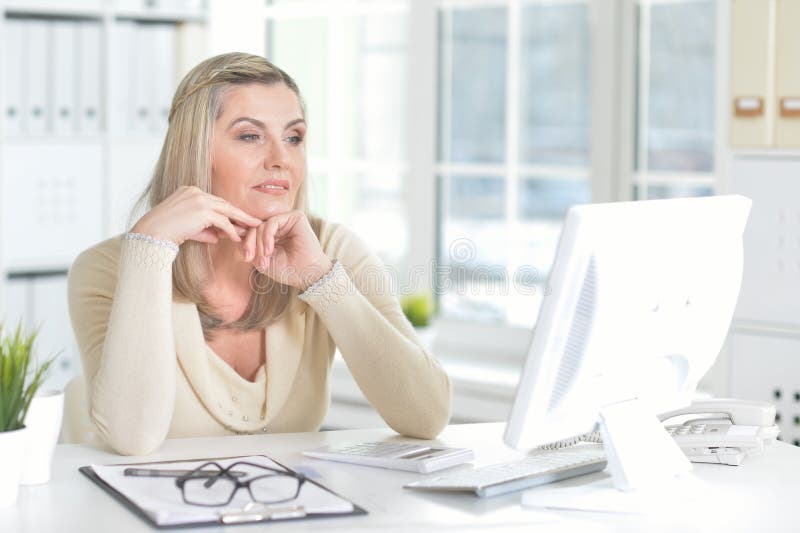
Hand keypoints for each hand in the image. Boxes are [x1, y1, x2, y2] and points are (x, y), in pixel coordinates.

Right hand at [130, 186, 261, 244]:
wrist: (152, 234)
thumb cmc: (166, 232)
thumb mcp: (188, 228)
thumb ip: (204, 230)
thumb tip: (218, 237)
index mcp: (190, 191)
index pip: (215, 202)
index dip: (228, 213)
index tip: (239, 221)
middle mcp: (196, 192)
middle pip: (224, 204)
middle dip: (240, 215)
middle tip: (254, 222)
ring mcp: (199, 200)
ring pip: (227, 211)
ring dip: (240, 222)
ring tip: (251, 230)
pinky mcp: (202, 211)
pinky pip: (223, 222)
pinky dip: (231, 231)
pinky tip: (237, 239)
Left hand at [240, 211, 332, 290]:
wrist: (307, 275)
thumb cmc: (287, 270)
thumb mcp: (261, 259)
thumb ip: (249, 247)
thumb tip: (235, 234)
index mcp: (272, 234)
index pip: (252, 231)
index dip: (246, 243)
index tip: (246, 258)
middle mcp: (280, 225)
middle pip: (255, 227)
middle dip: (250, 243)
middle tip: (250, 258)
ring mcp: (287, 220)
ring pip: (262, 225)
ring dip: (259, 242)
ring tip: (265, 257)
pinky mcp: (295, 217)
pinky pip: (272, 222)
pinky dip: (267, 236)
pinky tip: (270, 250)